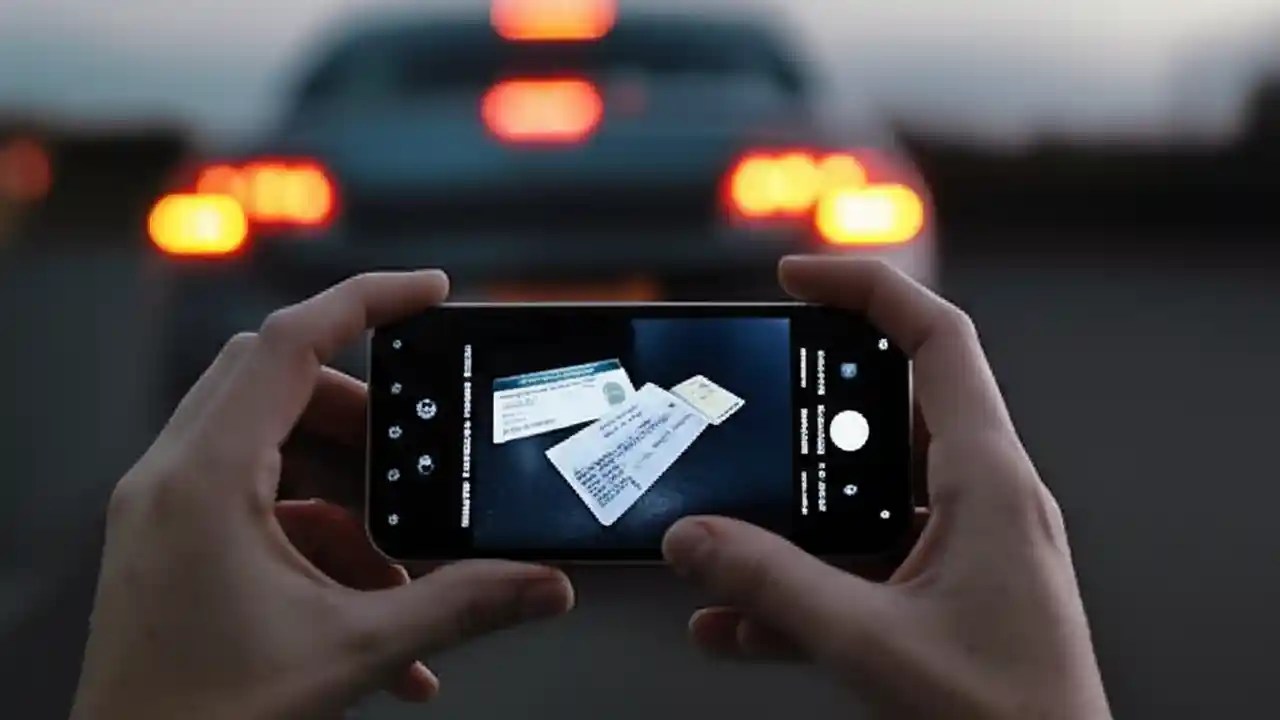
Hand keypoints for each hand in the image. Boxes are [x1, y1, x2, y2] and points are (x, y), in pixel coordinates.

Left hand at [72, 271, 574, 719]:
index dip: (367, 301)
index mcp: (206, 477)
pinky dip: (322, 537)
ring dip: (350, 494)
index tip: (430, 292)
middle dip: (367, 423)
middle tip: (419, 460)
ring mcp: (169, 512)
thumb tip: (542, 586)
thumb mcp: (353, 650)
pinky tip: (374, 608)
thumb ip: (460, 605)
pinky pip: (259, 507)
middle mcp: (174, 478)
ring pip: (275, 452)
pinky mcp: (174, 546)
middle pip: (285, 390)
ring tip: (402, 567)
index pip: (288, 341)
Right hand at [663, 257, 1110, 718]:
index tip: (796, 279)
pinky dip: (804, 579)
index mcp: (988, 480)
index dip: (866, 290)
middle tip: (750, 403)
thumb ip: (771, 588)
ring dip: (795, 509)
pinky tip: (737, 625)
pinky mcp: (945, 592)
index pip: (937, 339)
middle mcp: (983, 498)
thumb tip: (694, 540)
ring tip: (728, 529)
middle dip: (808, 408)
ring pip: (866, 492)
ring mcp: (964, 546)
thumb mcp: (871, 643)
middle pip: (889, 407)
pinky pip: (864, 561)